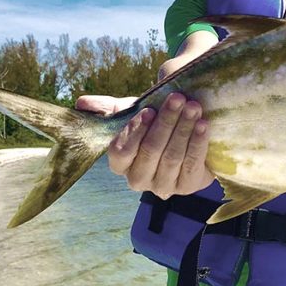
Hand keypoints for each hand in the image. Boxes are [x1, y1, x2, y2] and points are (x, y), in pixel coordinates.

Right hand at [75, 93, 213, 197]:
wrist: (187, 136)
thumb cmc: (154, 125)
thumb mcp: (131, 113)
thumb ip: (108, 108)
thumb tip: (82, 103)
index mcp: (119, 163)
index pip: (121, 151)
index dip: (135, 131)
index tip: (149, 109)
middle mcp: (138, 179)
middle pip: (151, 151)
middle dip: (165, 123)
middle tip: (178, 99)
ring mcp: (162, 186)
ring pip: (172, 157)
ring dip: (183, 129)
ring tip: (193, 107)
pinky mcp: (186, 187)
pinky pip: (191, 164)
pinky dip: (197, 143)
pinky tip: (203, 125)